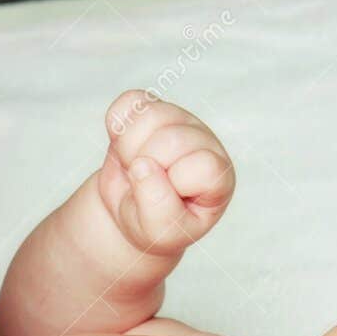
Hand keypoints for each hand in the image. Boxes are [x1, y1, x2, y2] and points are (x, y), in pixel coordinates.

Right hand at [97, 90, 235, 254]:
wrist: (130, 210)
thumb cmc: (154, 223)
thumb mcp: (161, 233)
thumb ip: (159, 208)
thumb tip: (142, 165)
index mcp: (218, 174)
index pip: (203, 167)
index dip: (176, 185)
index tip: (168, 202)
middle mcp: (203, 141)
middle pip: (171, 140)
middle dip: (145, 169)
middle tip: (144, 186)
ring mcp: (178, 119)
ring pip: (150, 116)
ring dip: (129, 150)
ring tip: (135, 167)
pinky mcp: (151, 106)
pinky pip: (129, 102)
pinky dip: (117, 127)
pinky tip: (124, 147)